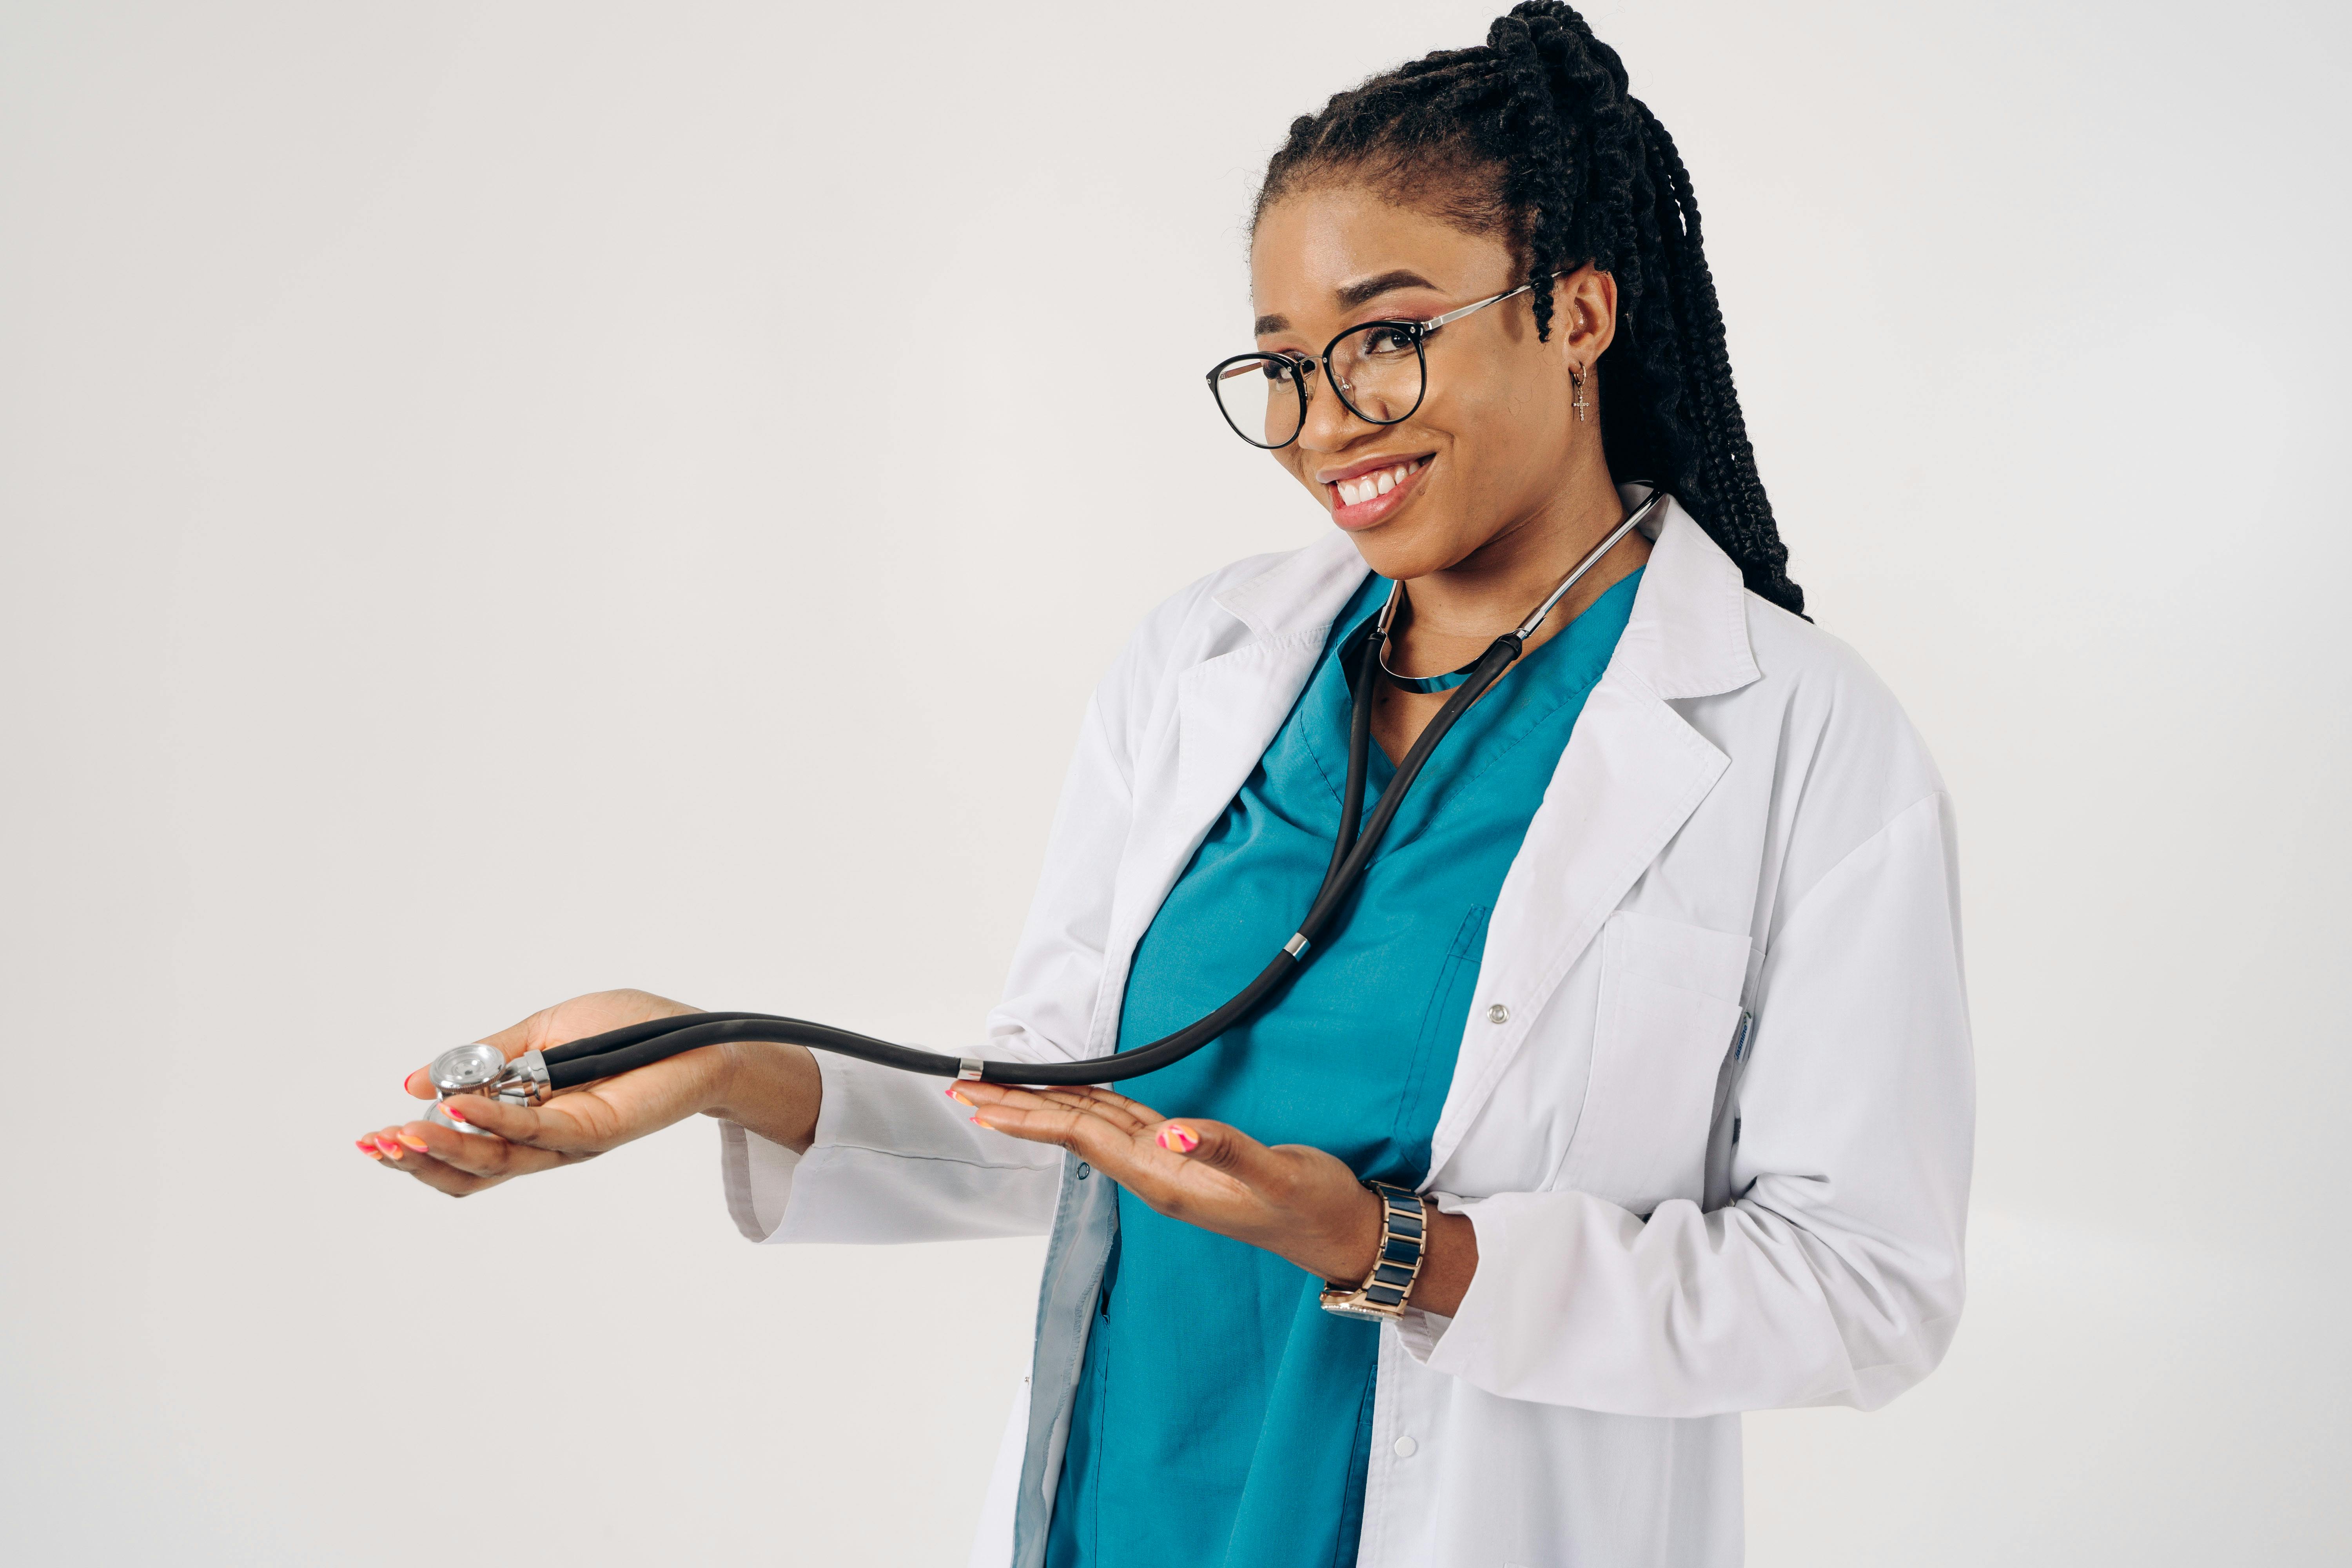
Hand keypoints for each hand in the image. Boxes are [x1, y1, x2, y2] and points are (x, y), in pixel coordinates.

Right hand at [352, 988, 818, 1197]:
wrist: (698, 1035)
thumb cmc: (629, 1031)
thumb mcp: (541, 1034)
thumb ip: (483, 1058)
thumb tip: (414, 1082)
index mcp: (526, 1122)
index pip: (462, 1149)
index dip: (416, 1148)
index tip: (372, 1138)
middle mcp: (545, 1143)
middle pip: (472, 1171)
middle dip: (419, 1160)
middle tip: (375, 1145)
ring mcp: (570, 1141)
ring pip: (497, 1161)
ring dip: (447, 1148)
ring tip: (401, 1135)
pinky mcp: (597, 1129)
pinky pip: (538, 1131)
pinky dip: (496, 1120)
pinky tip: (462, 1108)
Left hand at [949, 1081, 1385, 1284]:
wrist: (1337, 1231)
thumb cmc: (1310, 1205)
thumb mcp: (1276, 1175)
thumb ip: (1225, 1149)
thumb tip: (1171, 1131)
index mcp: (1166, 1176)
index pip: (1082, 1137)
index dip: (1030, 1116)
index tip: (981, 1102)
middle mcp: (1156, 1173)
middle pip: (1072, 1133)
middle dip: (1016, 1111)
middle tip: (963, 1089)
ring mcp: (1168, 1165)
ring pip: (1091, 1128)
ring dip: (1043, 1109)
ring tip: (999, 1092)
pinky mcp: (1186, 1155)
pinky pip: (1123, 1125)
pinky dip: (1089, 1106)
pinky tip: (1074, 1096)